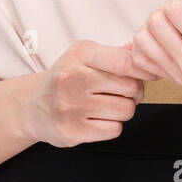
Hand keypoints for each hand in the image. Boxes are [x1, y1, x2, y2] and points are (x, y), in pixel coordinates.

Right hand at [26, 40, 150, 147]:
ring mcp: (70, 106)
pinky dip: (112, 126)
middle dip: (134, 92)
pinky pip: (114, 129)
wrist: (33, 107)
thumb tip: (141, 50)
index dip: (143, 70)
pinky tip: (98, 119)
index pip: (124, 62)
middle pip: (130, 87)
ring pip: (125, 110)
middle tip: (122, 92)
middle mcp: (72, 78)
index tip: (148, 75)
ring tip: (108, 105)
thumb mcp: (85, 56)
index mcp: (79, 54)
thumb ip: (115, 53)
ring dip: (124, 110)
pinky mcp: (71, 131)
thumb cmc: (66, 79)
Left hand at [123, 0, 181, 98]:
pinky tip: (167, 37)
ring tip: (179, 23)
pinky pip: (140, 58)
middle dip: (170, 7)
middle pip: (155, 21)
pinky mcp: (172, 78)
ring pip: (142, 39)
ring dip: (157, 24)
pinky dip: (149, 43)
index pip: (175, 10)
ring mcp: (179, 75)